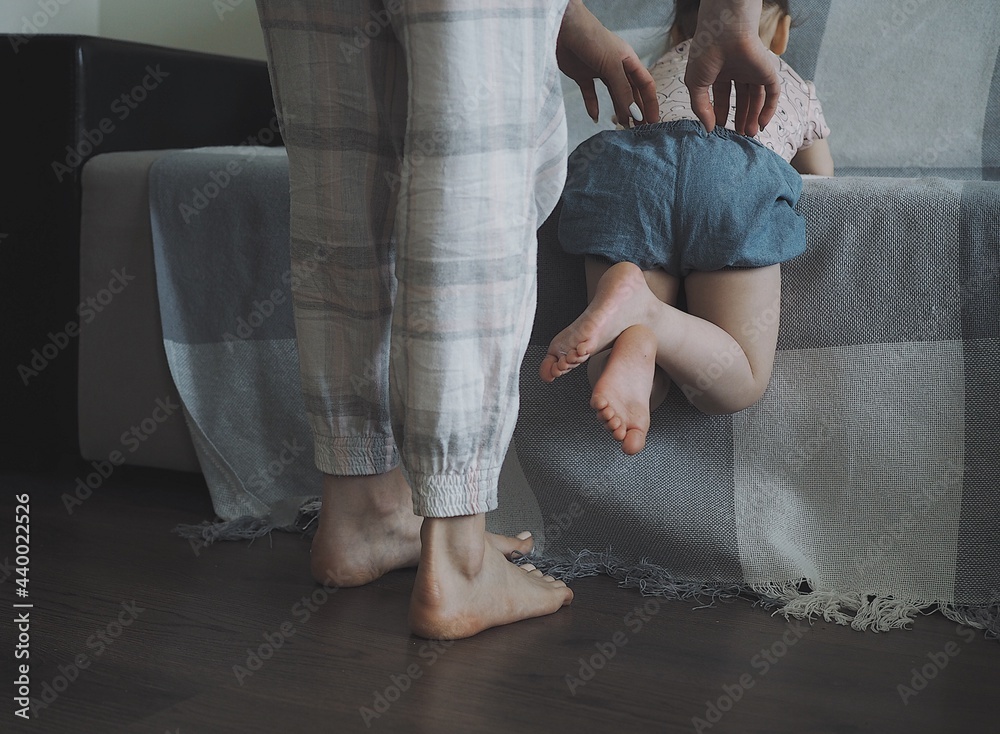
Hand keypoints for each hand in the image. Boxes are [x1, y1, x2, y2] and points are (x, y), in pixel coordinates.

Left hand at [556, 0, 657, 126]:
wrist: (563, 28)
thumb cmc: (592, 39)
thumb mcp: (612, 67)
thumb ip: (623, 91)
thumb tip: (633, 114)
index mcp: (629, 60)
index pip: (645, 84)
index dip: (651, 103)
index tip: (653, 122)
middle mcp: (616, 66)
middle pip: (631, 91)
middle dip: (636, 110)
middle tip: (639, 130)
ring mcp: (599, 70)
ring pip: (613, 94)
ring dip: (618, 109)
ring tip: (622, 127)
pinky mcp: (582, 74)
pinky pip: (590, 93)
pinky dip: (593, 105)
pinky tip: (595, 117)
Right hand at [684, 0, 779, 134]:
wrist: (723, 32)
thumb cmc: (705, 52)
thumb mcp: (695, 85)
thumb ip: (701, 108)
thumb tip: (708, 129)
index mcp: (719, 71)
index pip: (722, 96)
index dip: (720, 112)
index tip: (718, 128)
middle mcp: (738, 71)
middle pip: (741, 99)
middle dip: (739, 117)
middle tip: (737, 136)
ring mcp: (753, 71)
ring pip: (756, 98)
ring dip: (753, 117)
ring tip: (748, 134)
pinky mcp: (767, 71)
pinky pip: (771, 93)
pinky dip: (768, 109)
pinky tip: (761, 124)